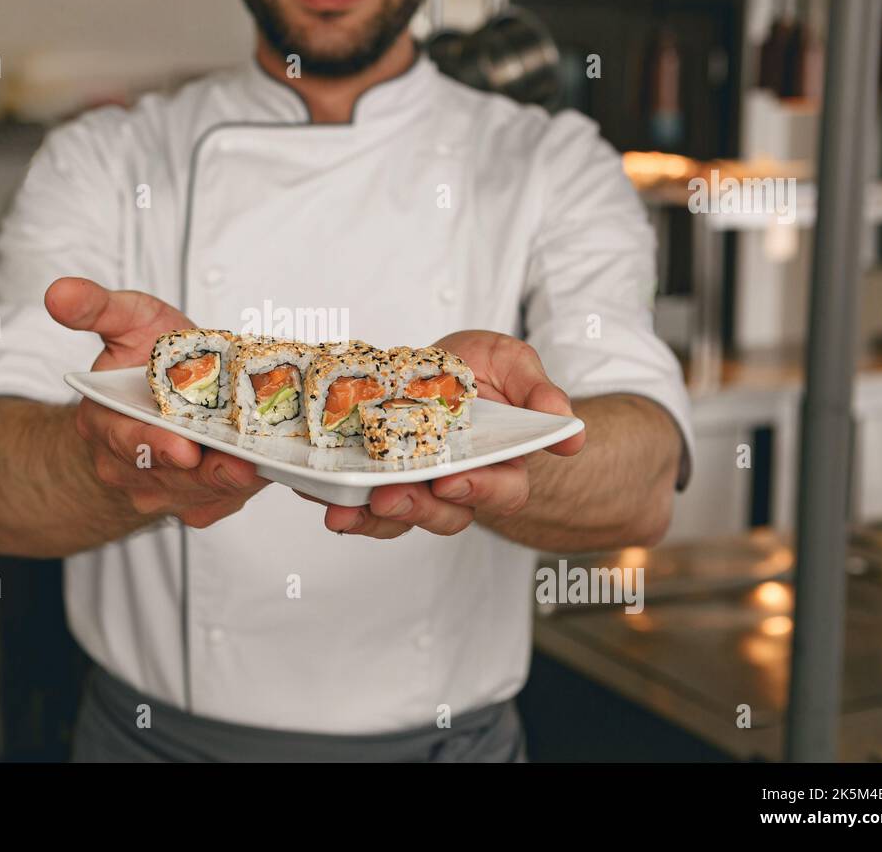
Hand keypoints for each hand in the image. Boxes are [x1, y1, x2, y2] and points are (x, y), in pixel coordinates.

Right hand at [45, 278, 269, 528]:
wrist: (155, 398)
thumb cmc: (143, 361)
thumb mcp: (124, 322)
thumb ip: (95, 308)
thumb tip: (58, 293)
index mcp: (106, 423)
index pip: (128, 441)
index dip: (155, 446)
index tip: (183, 448)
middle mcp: (129, 467)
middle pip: (172, 477)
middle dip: (207, 472)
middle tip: (241, 461)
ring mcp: (161, 490)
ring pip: (202, 494)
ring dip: (234, 482)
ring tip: (263, 463)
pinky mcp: (195, 503)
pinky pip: (221, 504)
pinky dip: (244, 489)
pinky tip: (262, 470)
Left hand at [311, 330, 584, 538]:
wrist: (439, 367)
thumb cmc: (483, 370)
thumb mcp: (514, 364)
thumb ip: (538, 392)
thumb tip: (571, 431)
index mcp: (499, 462)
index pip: (500, 489)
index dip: (479, 489)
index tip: (454, 480)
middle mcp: (455, 483)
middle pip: (443, 514)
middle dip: (415, 508)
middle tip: (389, 496)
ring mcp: (413, 483)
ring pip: (396, 516)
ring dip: (369, 518)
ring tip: (342, 511)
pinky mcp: (375, 476)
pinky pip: (357, 498)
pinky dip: (334, 497)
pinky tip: (311, 489)